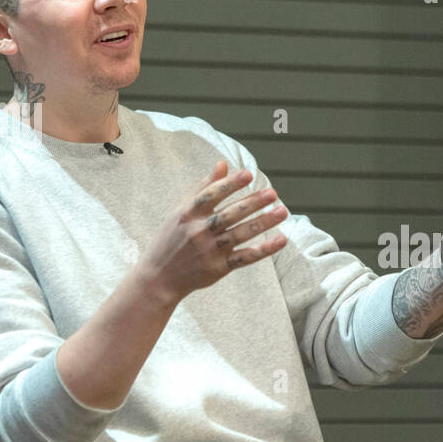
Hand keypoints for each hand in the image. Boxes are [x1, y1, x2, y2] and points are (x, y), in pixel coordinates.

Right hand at [136, 161, 288, 303]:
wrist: (159, 277)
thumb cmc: (172, 239)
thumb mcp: (181, 211)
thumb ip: (203, 188)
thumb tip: (223, 164)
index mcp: (188, 214)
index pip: (210, 195)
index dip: (229, 184)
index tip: (248, 174)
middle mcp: (198, 231)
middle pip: (229, 214)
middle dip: (252, 203)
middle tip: (273, 193)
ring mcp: (209, 251)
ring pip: (240, 234)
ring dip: (263, 223)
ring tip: (283, 211)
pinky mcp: (218, 268)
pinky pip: (245, 258)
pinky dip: (264, 250)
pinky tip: (281, 240)